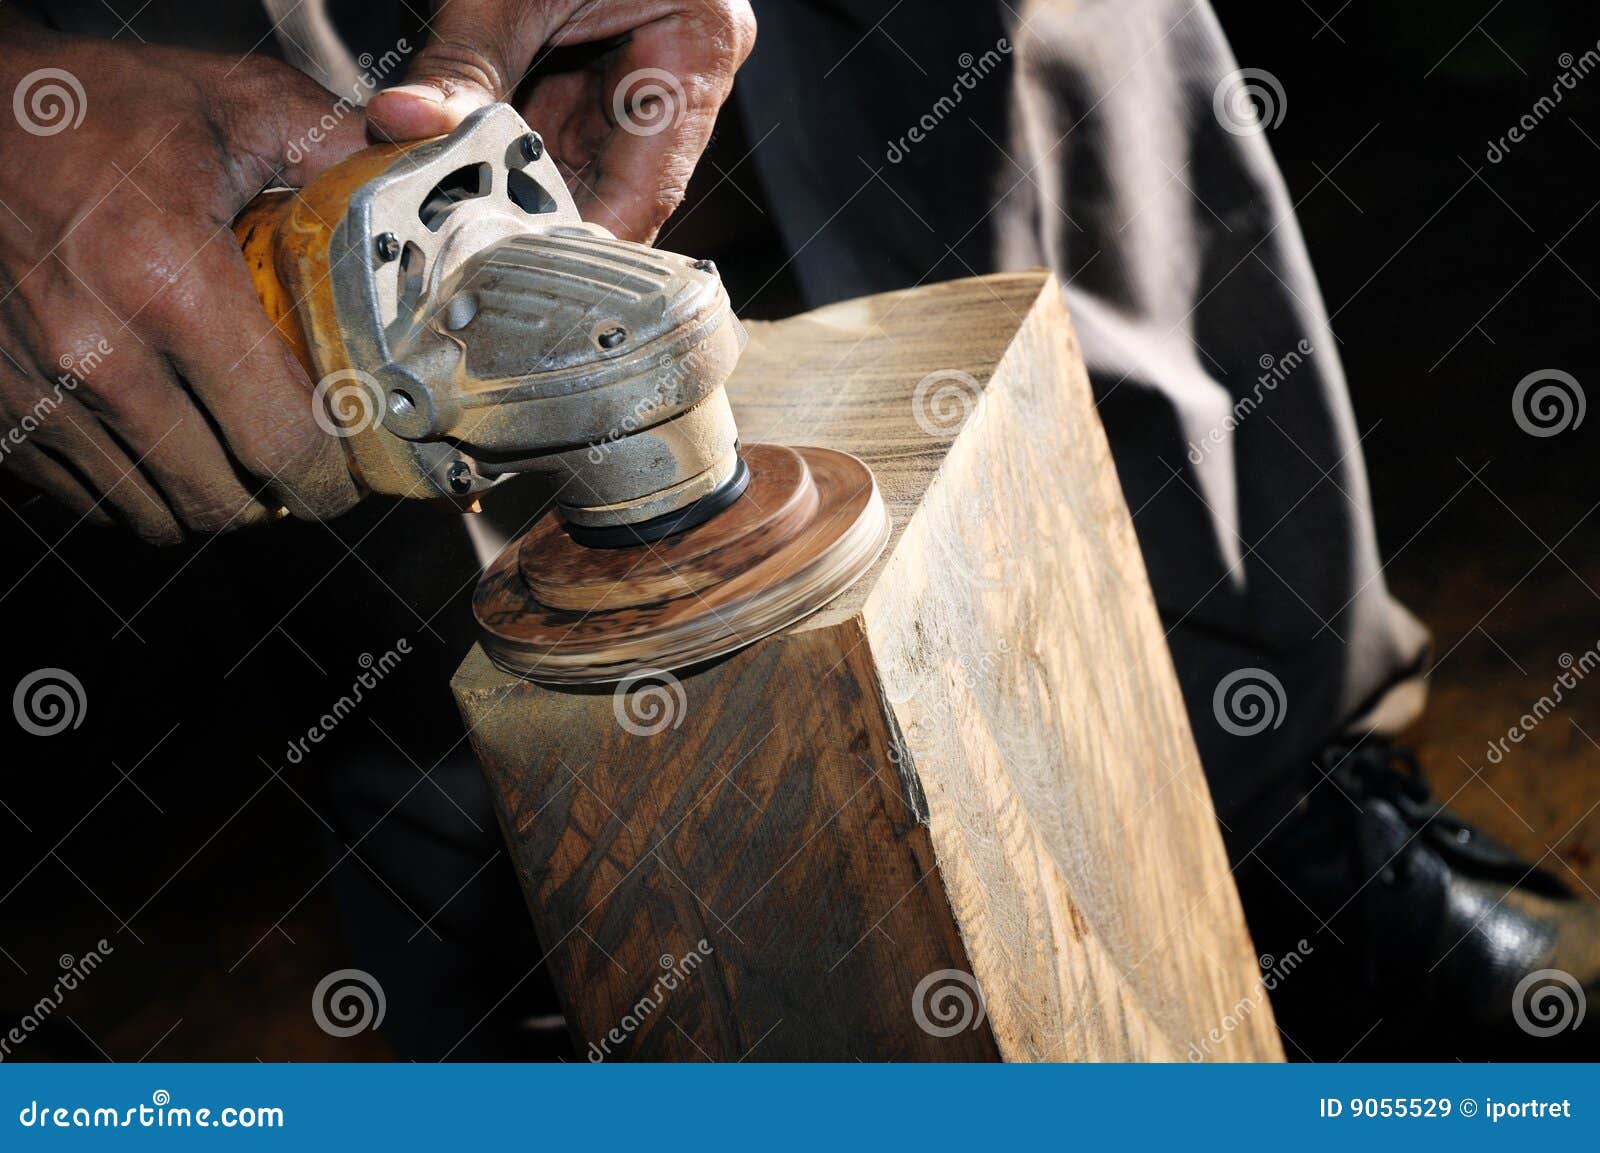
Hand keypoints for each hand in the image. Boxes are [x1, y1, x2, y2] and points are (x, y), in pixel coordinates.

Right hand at [0, 17, 369, 542]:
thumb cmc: (86, 103)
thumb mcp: (229, 103)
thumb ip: (337, 148)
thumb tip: (425, 164)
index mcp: (171, 286)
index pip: (283, 444)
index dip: (335, 477)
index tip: (357, 468)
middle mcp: (98, 355)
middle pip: (223, 500)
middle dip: (282, 496)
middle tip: (311, 468)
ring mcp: (36, 392)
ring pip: (155, 513)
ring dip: (212, 498)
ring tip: (242, 456)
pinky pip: (88, 499)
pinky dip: (139, 488)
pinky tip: (168, 440)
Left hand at [367, 0, 755, 242]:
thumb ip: (462, 66)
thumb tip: (401, 129)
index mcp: (699, 41)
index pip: (650, 187)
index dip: (586, 238)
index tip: (525, 272)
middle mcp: (686, 66)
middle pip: (618, 184)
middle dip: (544, 214)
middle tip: (477, 255)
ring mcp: (649, 69)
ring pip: (587, 165)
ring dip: (523, 188)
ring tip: (464, 216)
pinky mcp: (608, 66)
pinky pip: (563, 130)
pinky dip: (515, 150)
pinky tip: (471, 171)